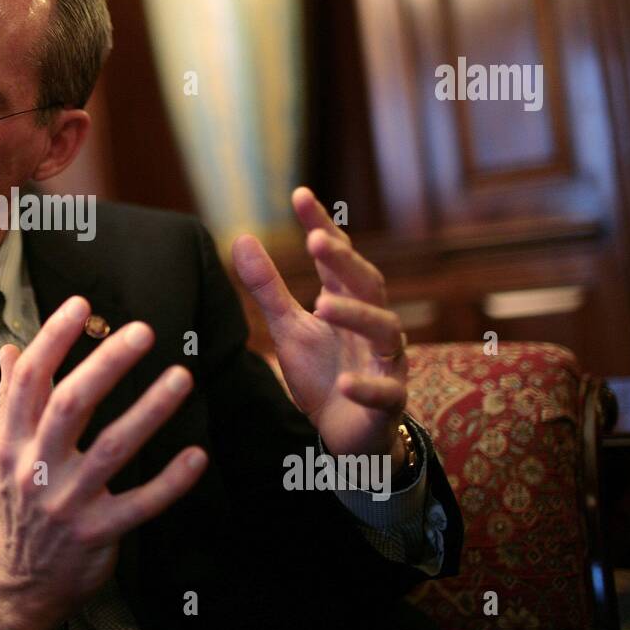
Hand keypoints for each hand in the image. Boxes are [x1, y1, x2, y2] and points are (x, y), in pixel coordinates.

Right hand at [0, 296, 205, 629]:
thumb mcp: (4, 452)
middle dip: (106, 364)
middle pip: (69, 405)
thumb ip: (11, 398)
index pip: (29, 381)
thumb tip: (10, 347)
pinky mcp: (98, 532)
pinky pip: (141, 504)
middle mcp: (36, 467)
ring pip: (112, 449)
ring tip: (181, 377)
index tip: (81, 305)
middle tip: (142, 330)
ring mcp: (68, 502)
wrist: (23, 581)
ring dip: (149, 411)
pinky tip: (197, 455)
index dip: (54, 340)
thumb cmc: (21, 506)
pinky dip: (170, 481)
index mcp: (11, 441)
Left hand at [232, 187, 407, 462]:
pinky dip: (368, 386)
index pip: (338, 256)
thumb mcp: (289, 328)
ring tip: (321, 305)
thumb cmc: (322, 373)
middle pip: (368, 284)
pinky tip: (346, 383)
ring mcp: (385, 362)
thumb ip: (268, 287)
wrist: (347, 435)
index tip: (299, 194)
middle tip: (316, 239)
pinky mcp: (389, 402)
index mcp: (346, 302)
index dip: (321, 224)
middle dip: (345, 261)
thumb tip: (241, 237)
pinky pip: (386, 391)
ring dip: (355, 315)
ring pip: (385, 330)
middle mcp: (373, 324)